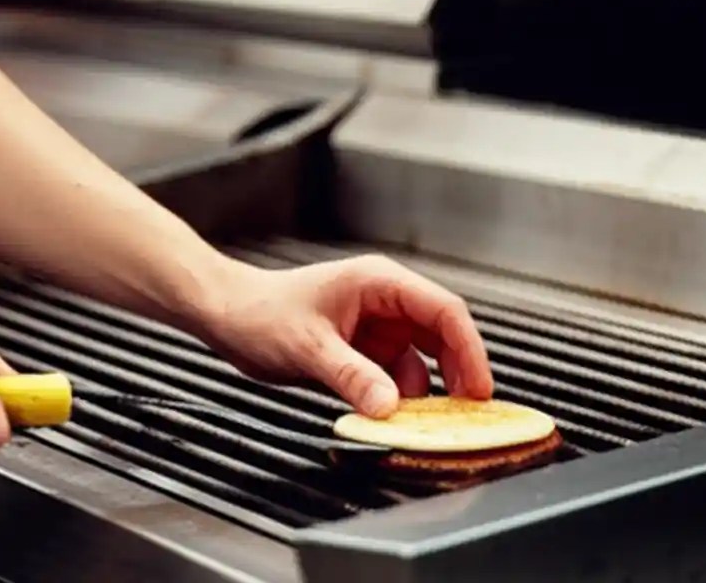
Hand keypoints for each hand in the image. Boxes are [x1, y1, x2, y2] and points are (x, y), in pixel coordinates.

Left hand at [199, 255, 492, 417]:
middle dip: (457, 373)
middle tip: (467, 414)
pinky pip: (394, 374)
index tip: (480, 389)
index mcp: (378, 283)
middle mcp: (383, 301)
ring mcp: (374, 326)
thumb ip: (351, 376)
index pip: (443, 311)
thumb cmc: (260, 313)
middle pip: (441, 335)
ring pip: (421, 359)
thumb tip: (390, 405)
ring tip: (428, 422)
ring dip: (426, 390)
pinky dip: (398, 397)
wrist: (225, 315)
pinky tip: (393, 417)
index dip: (469, 349)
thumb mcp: (307, 347)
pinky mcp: (362, 349)